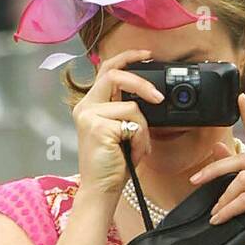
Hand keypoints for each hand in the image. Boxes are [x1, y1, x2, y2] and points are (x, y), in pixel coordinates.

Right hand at [73, 46, 161, 198]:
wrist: (102, 190)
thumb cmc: (115, 164)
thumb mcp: (123, 131)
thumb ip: (129, 111)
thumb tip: (152, 97)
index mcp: (91, 104)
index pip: (107, 69)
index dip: (128, 57)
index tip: (148, 54)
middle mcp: (85, 106)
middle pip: (115, 75)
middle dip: (142, 83)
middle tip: (159, 97)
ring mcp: (89, 116)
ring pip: (131, 107)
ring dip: (143, 131)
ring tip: (137, 148)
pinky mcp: (97, 127)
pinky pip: (134, 124)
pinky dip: (141, 141)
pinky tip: (132, 153)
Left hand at [189, 93, 244, 244]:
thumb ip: (235, 174)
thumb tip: (218, 148)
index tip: (240, 98)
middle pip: (244, 160)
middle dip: (215, 170)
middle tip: (195, 180)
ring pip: (244, 179)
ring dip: (223, 196)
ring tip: (215, 213)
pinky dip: (229, 209)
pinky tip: (220, 219)